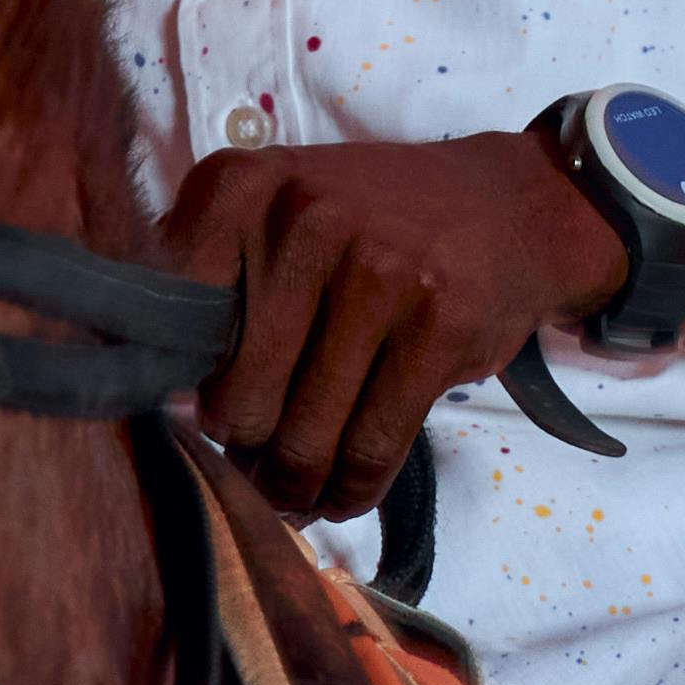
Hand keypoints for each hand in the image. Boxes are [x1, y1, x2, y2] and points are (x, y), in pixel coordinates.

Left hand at [160, 124, 623, 519]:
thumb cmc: (374, 225)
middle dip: (242, 451)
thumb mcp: (284, 212)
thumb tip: (171, 411)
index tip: (190, 417)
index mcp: (242, 186)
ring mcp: (378, 271)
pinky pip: (373, 443)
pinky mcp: (437, 326)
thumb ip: (217, 282)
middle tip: (249, 470)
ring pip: (306, 432)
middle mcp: (305, 217)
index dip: (176, 386)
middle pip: (240, 394)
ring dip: (294, 485)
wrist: (514, 206)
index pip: (170, 319)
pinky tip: (340, 498)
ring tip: (289, 499)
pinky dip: (351, 489)